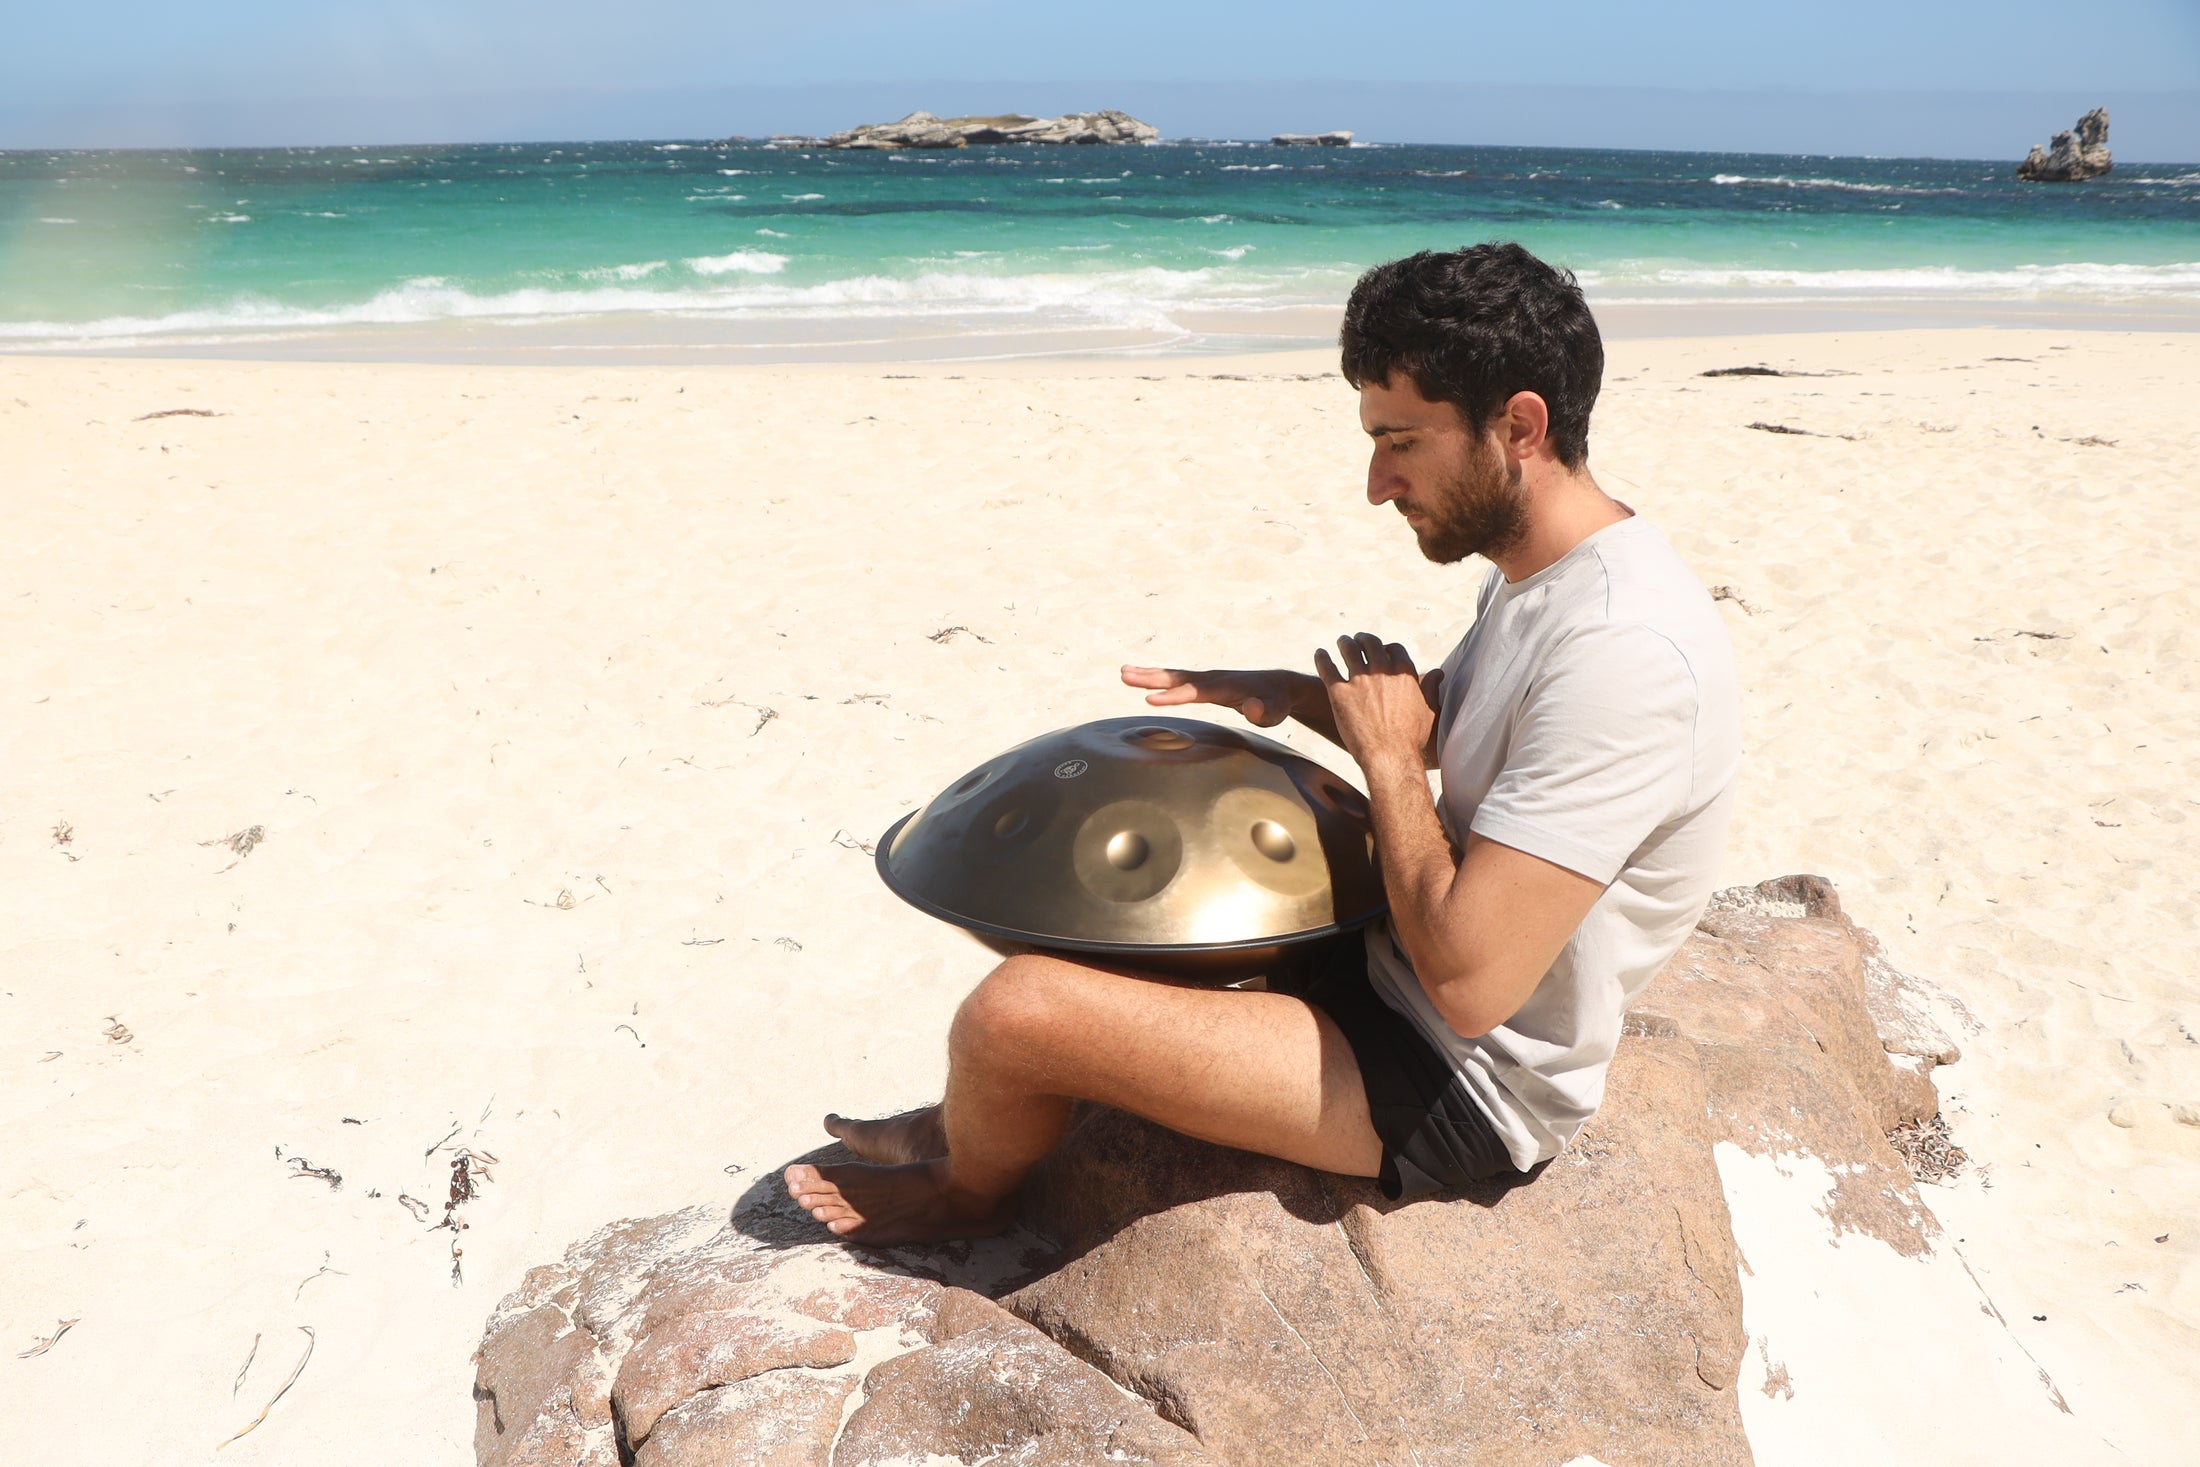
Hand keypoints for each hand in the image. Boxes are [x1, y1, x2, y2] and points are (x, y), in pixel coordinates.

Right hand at [1121, 664, 1307, 727]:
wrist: (1280, 686)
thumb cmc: (1277, 703)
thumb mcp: (1276, 711)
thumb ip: (1264, 711)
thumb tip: (1251, 708)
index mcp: (1226, 687)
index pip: (1194, 692)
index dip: (1173, 696)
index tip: (1150, 700)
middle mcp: (1213, 678)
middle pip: (1177, 677)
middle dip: (1151, 677)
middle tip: (1125, 674)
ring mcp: (1207, 679)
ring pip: (1174, 675)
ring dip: (1149, 674)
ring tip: (1123, 672)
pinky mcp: (1204, 683)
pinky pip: (1177, 680)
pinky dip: (1159, 678)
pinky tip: (1142, 678)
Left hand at [1314, 634, 1443, 774]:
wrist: (1390, 756)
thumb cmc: (1412, 739)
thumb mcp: (1429, 711)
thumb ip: (1431, 689)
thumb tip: (1438, 672)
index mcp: (1404, 672)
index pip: (1394, 648)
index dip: (1387, 647)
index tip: (1382, 650)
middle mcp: (1381, 671)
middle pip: (1370, 644)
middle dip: (1364, 639)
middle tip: (1358, 639)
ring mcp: (1359, 680)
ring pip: (1349, 650)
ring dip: (1345, 643)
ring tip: (1342, 642)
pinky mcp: (1339, 692)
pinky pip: (1327, 668)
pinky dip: (1322, 658)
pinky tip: (1320, 654)